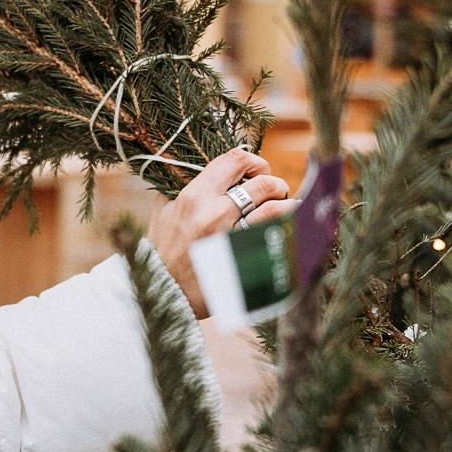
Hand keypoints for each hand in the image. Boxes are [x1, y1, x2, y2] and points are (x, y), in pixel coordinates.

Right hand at [145, 148, 297, 319]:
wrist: (162, 291)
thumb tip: (200, 170)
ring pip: (275, 209)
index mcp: (194, 196)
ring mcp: (230, 238)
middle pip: (263, 183)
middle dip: (276, 184)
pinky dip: (287, 228)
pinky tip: (289, 227)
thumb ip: (180, 187)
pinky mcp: (242, 260)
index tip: (258, 170)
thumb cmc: (162, 251)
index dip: (254, 161)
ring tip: (286, 208)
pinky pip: (275, 237)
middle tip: (275, 192)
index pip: (234, 160)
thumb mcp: (163, 212)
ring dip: (287, 206)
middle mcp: (214, 213)